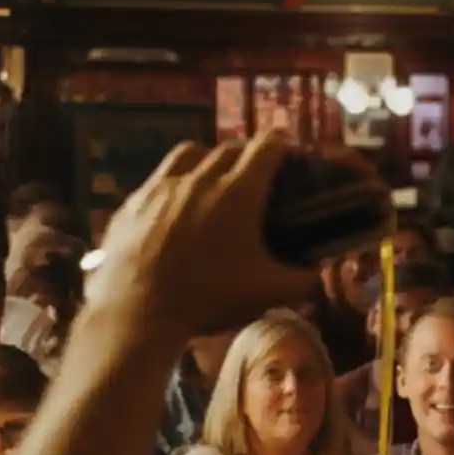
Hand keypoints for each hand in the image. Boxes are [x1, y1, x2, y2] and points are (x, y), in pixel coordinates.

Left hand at [84, 131, 325, 337]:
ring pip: (189, 152)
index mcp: (239, 193)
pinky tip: (173, 205)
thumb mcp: (267, 294)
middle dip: (247, 153)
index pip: (267, 146)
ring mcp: (161, 186)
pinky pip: (158, 178)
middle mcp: (200, 177)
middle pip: (229, 147)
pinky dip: (173, 182)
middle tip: (255, 172)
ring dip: (207, 158)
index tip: (288, 147)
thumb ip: (303, 280)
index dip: (282, 142)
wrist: (136, 312)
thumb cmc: (208, 298)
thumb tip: (320, 272)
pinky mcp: (133, 201)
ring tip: (211, 177)